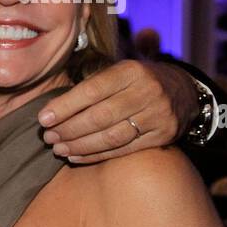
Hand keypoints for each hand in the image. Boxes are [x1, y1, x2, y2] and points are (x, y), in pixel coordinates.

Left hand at [37, 60, 196, 162]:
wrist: (183, 91)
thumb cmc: (136, 81)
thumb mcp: (119, 70)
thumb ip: (91, 84)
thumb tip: (51, 108)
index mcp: (131, 71)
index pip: (91, 91)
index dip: (64, 107)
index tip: (43, 119)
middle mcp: (147, 91)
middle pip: (100, 116)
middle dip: (69, 129)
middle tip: (48, 137)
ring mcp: (158, 115)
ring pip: (111, 136)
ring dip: (79, 145)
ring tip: (58, 149)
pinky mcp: (163, 136)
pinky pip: (124, 150)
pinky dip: (96, 155)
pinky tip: (76, 156)